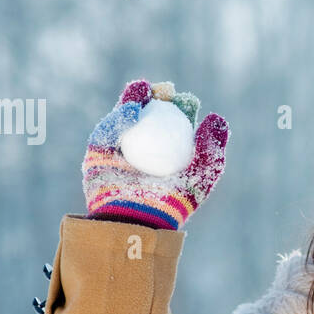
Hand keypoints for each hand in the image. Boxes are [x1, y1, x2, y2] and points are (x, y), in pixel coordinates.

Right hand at [81, 79, 228, 229]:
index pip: (174, 123)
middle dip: (157, 99)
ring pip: (126, 117)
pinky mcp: (97, 153)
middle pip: (150, 115)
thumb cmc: (174, 204)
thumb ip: (211, 149)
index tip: (187, 101)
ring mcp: (119, 149)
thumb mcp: (201, 177)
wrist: (139, 223)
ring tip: (146, 90)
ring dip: (135, 99)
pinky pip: (106, 131)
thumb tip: (217, 118)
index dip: (181, 108)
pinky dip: (118, 117)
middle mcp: (144, 149)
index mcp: (168, 153)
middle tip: (167, 92)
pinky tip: (132, 109)